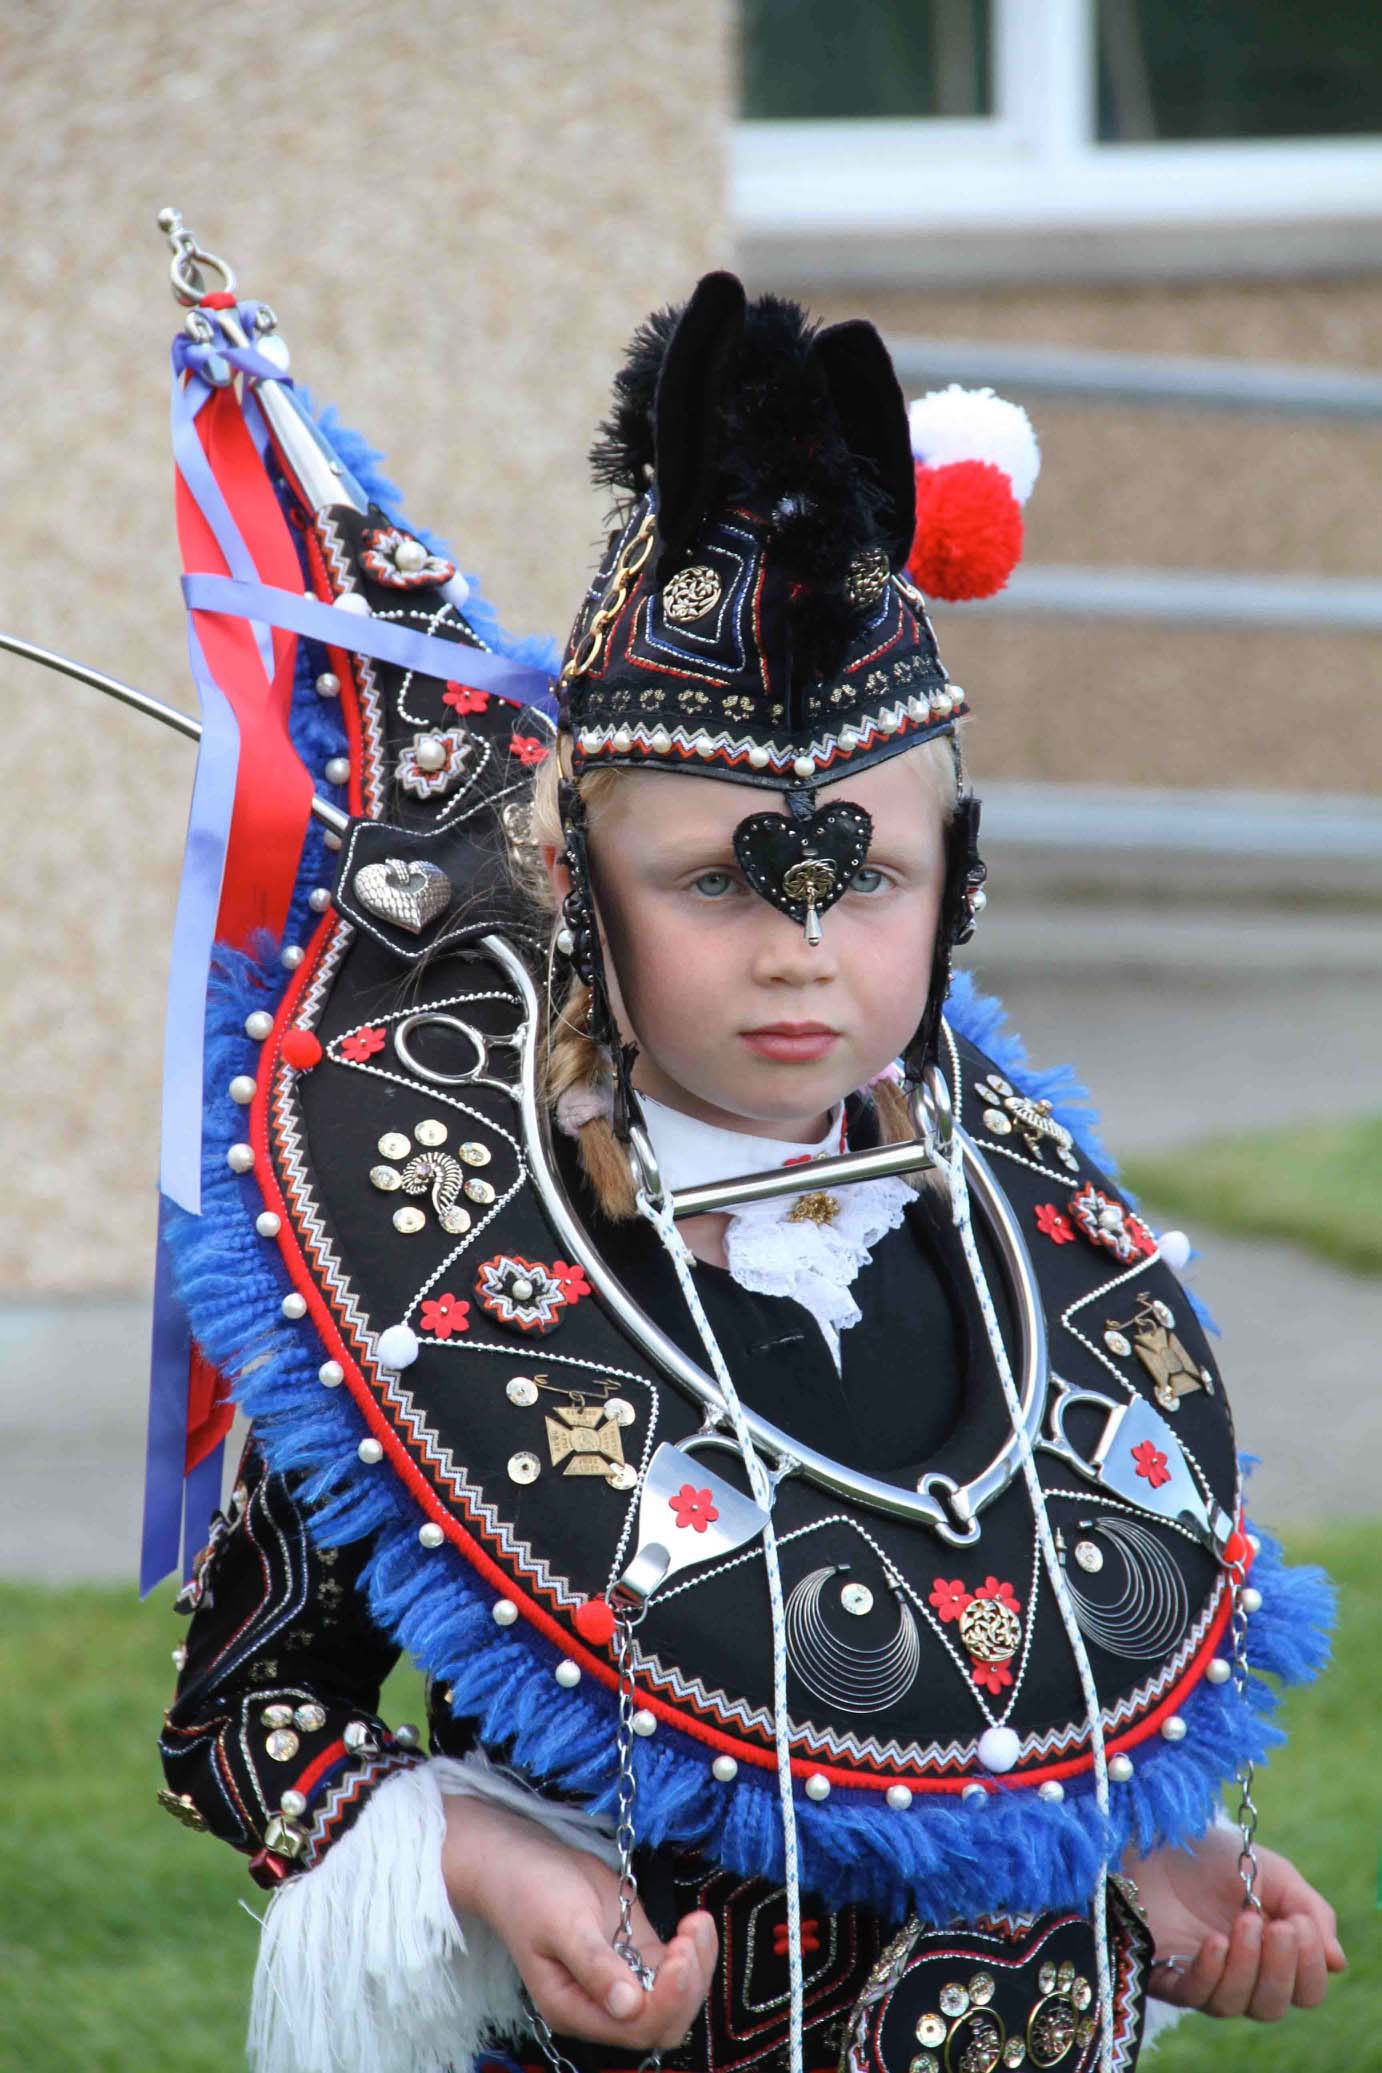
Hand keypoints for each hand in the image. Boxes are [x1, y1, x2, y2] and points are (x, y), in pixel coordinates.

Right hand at [443, 1793, 717, 2050]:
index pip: (635, 2027)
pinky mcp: (636, 1953)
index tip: (679, 1955)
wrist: (523, 1861)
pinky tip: (696, 1921)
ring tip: (697, 1923)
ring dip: (697, 1966)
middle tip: (690, 1935)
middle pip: (662, 2022)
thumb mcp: (562, 1925)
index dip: (666, 1999)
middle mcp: (601, 2006)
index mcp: (575, 2009)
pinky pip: (674, 1968)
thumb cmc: (533, 1892)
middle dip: (688, 1986)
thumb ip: (595, 1967)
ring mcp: (623, 1980)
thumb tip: (629, 2007)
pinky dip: (694, 1951)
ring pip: (675, 1997)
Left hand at [1124, 1827, 1344, 2019]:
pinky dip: (1211, 1973)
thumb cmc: (1214, 1853)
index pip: (1304, 1990)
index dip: (1308, 1968)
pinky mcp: (1165, 1973)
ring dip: (1246, 1968)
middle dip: (1280, 1971)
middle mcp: (1239, 1974)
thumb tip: (1337, 1962)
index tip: (1298, 1925)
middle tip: (1275, 1928)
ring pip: (1236, 2006)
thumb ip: (1309, 1910)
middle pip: (1272, 2006)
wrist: (1158, 1831)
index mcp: (1270, 1953)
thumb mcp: (1272, 1872)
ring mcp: (1202, 1976)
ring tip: (1243, 1923)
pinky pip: (1194, 1995)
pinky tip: (1215, 1942)